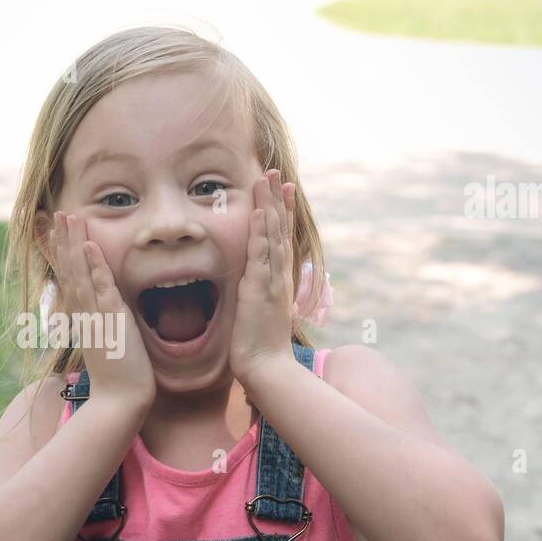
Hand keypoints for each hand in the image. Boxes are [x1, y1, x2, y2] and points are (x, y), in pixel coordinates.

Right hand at [48, 210, 154, 409]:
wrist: (119, 400)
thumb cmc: (118, 376)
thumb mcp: (108, 342)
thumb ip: (104, 323)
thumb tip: (103, 311)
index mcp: (83, 316)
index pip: (69, 278)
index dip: (61, 254)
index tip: (55, 232)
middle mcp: (84, 312)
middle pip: (69, 269)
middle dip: (63, 241)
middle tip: (56, 214)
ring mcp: (95, 315)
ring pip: (80, 272)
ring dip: (73, 243)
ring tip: (68, 217)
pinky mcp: (110, 320)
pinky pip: (101, 286)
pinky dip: (94, 265)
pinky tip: (89, 245)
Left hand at [230, 170, 297, 385]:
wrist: (267, 368)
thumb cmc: (261, 348)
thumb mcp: (261, 315)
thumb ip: (261, 298)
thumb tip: (258, 290)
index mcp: (278, 281)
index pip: (281, 240)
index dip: (281, 213)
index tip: (283, 190)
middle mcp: (280, 276)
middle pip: (280, 230)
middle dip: (277, 200)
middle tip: (275, 172)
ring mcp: (272, 281)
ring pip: (273, 235)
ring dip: (270, 205)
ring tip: (267, 179)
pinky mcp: (261, 289)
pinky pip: (262, 254)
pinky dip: (262, 232)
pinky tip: (261, 212)